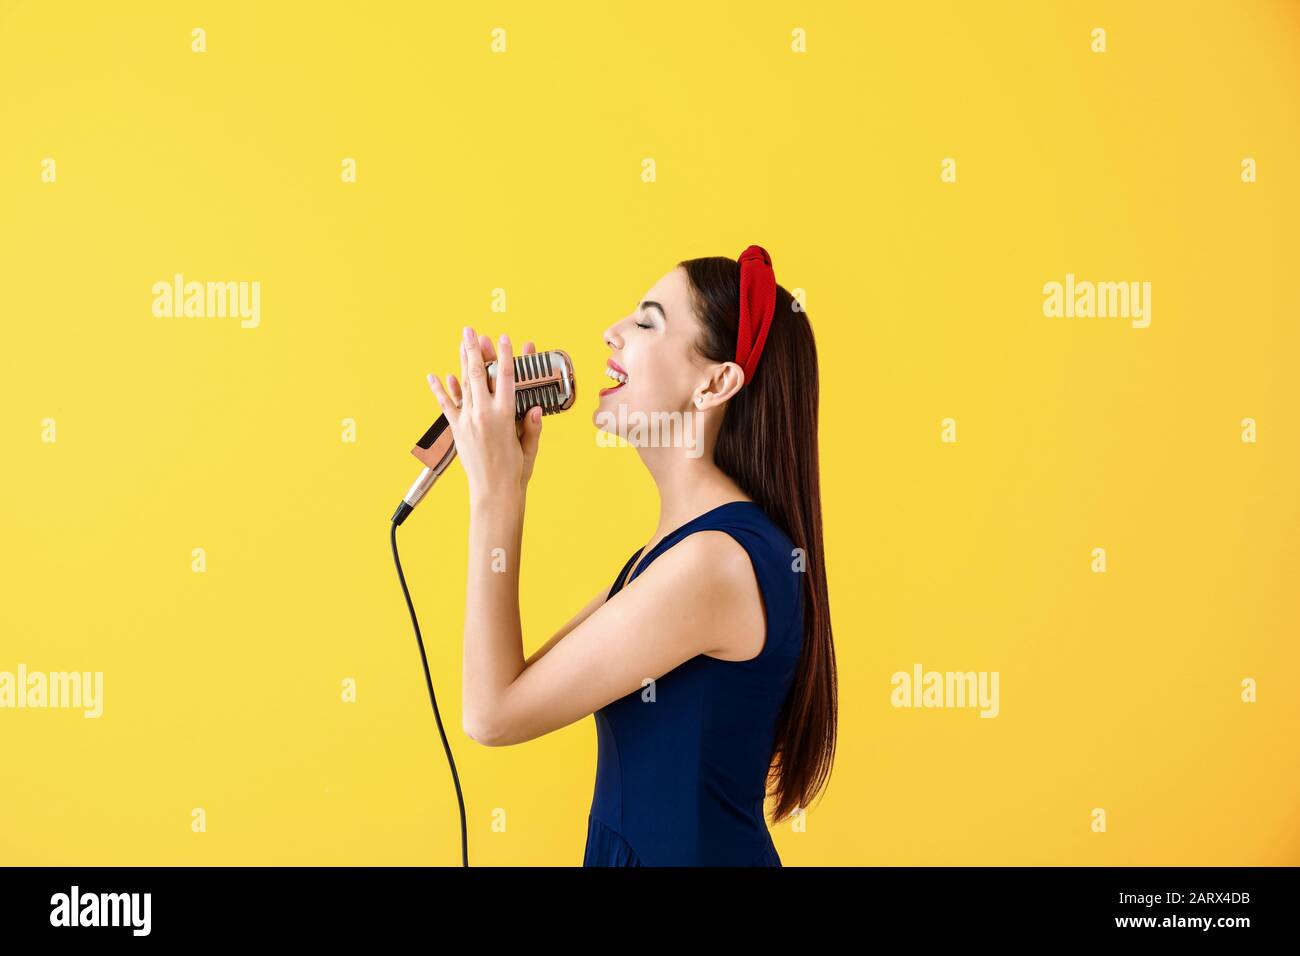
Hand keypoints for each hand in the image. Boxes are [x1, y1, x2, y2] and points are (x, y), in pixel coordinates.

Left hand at [427, 327, 543, 506]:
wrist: (493, 492)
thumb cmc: (515, 471)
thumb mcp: (530, 446)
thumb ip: (532, 426)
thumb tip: (537, 408)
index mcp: (505, 416)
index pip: (507, 378)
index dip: (506, 355)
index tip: (506, 338)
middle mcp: (483, 414)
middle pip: (479, 374)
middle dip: (476, 350)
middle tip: (472, 330)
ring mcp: (468, 421)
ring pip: (464, 384)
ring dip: (462, 361)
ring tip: (461, 342)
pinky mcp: (457, 430)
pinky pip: (447, 406)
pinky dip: (441, 390)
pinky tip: (435, 375)